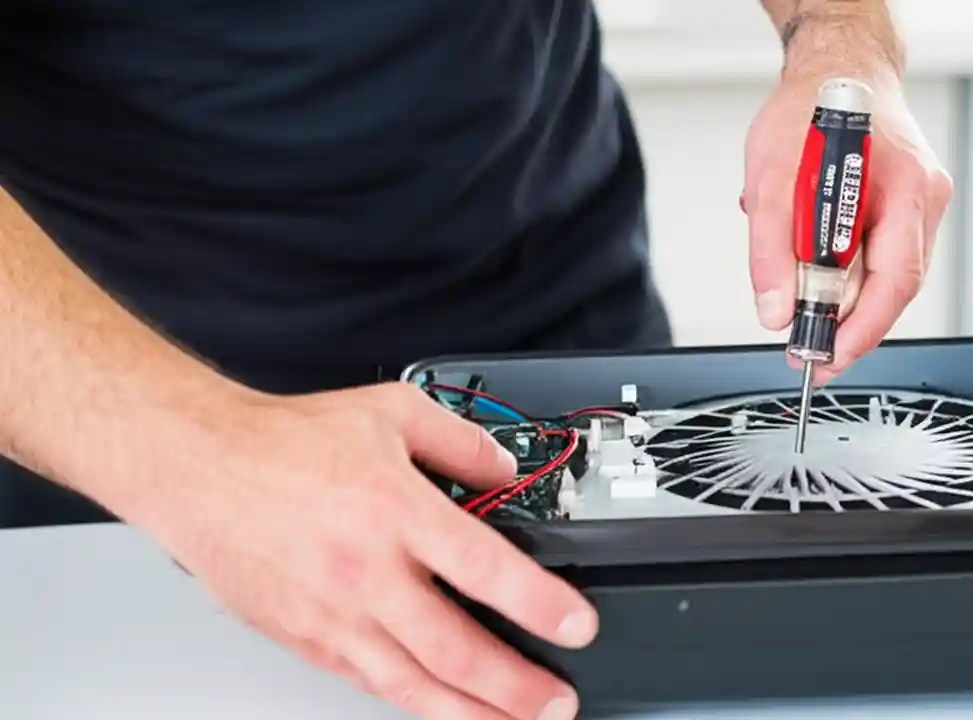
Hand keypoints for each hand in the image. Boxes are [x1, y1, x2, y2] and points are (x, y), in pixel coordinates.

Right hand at [126, 382, 592, 719]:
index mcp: (396, 511)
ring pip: (413, 685)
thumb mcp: (390, 411)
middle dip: (516, 686)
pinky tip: (444, 709)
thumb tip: (505, 468)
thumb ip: (460, 441)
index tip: (577, 625)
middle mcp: (367, 572)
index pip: (486, 569)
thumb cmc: (283, 442)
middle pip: (456, 648)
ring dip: (472, 713)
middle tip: (556, 701)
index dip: (540, 604)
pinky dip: (413, 703)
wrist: (198, 468)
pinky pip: (369, 683)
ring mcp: (334, 614)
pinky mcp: (306, 639)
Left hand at [742, 39, 952, 384]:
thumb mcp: (772, 178)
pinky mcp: (910, 207)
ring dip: (847, 298)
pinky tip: (820, 269)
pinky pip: (883, 256)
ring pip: (888, 276)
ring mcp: (923, 202)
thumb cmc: (809, 108)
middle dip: (849, 323)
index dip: (862, 329)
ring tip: (803, 309)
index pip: (894, 281)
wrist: (835, 68)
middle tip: (807, 348)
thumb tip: (775, 311)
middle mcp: (926, 196)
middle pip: (895, 286)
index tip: (830, 357)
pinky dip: (850, 273)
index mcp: (907, 186)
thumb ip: (772, 251)